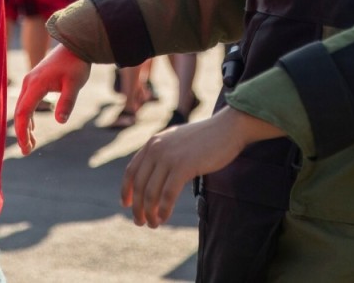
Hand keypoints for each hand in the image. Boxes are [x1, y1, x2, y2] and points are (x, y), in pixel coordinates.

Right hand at [14, 44, 91, 154]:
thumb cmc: (76, 64)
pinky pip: (27, 102)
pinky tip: (33, 128)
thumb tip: (60, 121)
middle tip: (28, 151)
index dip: (22, 132)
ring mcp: (31, 81)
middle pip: (20, 112)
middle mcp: (29, 83)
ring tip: (31, 144)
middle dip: (22, 133)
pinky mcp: (36, 81)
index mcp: (36, 84)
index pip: (24, 113)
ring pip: (23, 107)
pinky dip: (29, 116)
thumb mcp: (75, 84)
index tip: (26, 148)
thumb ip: (67, 102)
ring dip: (25, 126)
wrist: (76, 45)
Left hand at [121, 107, 283, 226]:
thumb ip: (164, 154)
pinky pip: (167, 194)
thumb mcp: (177, 142)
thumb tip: (155, 177)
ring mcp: (169, 157)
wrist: (227, 128)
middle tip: (140, 222)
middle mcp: (156, 148)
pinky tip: (164, 218)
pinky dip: (163, 210)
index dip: (127, 190)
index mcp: (153, 143)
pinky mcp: (183, 166)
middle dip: (137, 207)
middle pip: (139, 185)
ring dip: (149, 212)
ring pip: (151, 193)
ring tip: (153, 224)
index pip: (131, 170)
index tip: (126, 205)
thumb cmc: (206, 139)